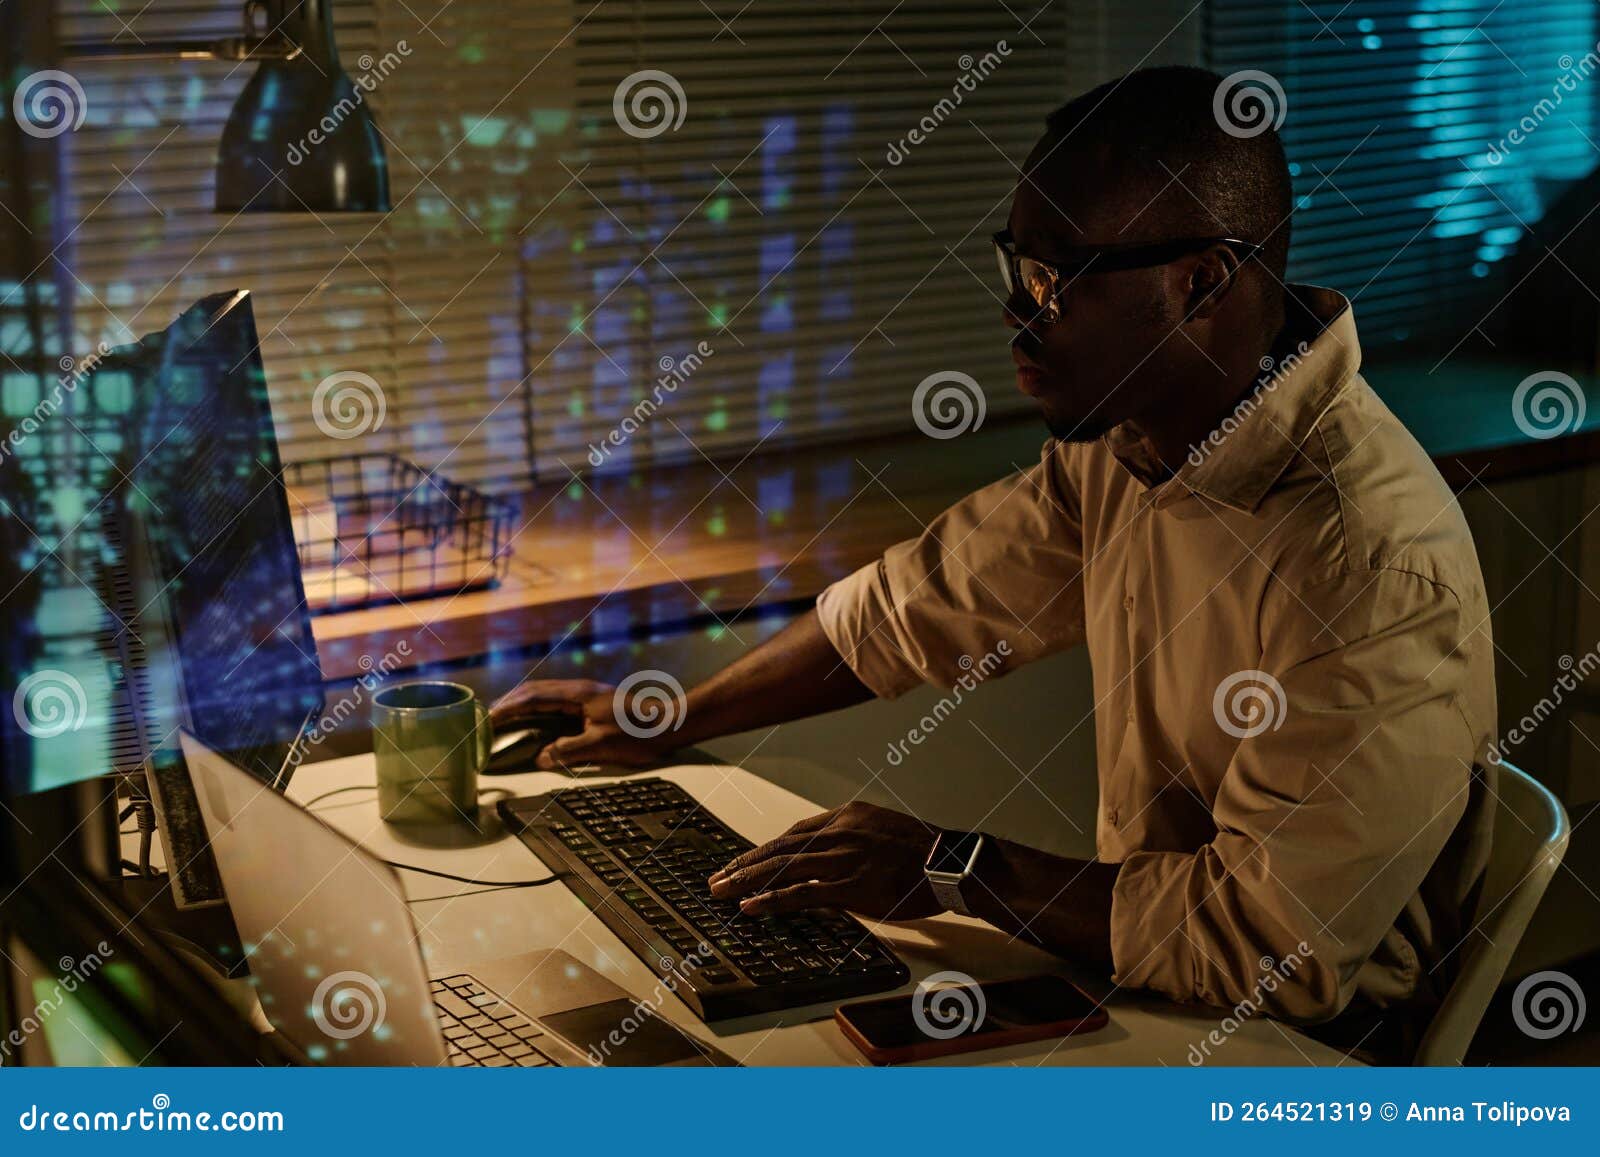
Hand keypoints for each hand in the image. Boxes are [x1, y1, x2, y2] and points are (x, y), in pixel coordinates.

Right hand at [488, 679, 660, 768]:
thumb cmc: (638, 733)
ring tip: (504, 720)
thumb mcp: (600, 745)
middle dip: (510, 703)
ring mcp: (586, 696)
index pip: (533, 697)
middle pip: (535, 691)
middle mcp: (579, 690)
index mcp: (577, 695)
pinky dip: (539, 711)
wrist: (670, 725)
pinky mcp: (592, 704)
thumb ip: (568, 751)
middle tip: (488, 718)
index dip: (508, 708)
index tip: (488, 718)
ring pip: (545, 696)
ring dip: (523, 706)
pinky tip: (535, 724)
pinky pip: (557, 704)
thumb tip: (539, 759)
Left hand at [707, 801, 944, 919]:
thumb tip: (833, 858)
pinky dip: (772, 900)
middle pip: (780, 847)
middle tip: (717, 878)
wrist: (953, 862)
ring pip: (783, 867)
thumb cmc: (926, 852)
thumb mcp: (884, 831)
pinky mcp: (850, 886)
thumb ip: (854, 840)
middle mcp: (840, 832)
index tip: (745, 862)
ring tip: (720, 891)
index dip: (766, 849)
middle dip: (744, 864)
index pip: (795, 833)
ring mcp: (843, 858)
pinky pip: (801, 893)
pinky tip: (750, 907)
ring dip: (746, 880)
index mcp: (848, 816)